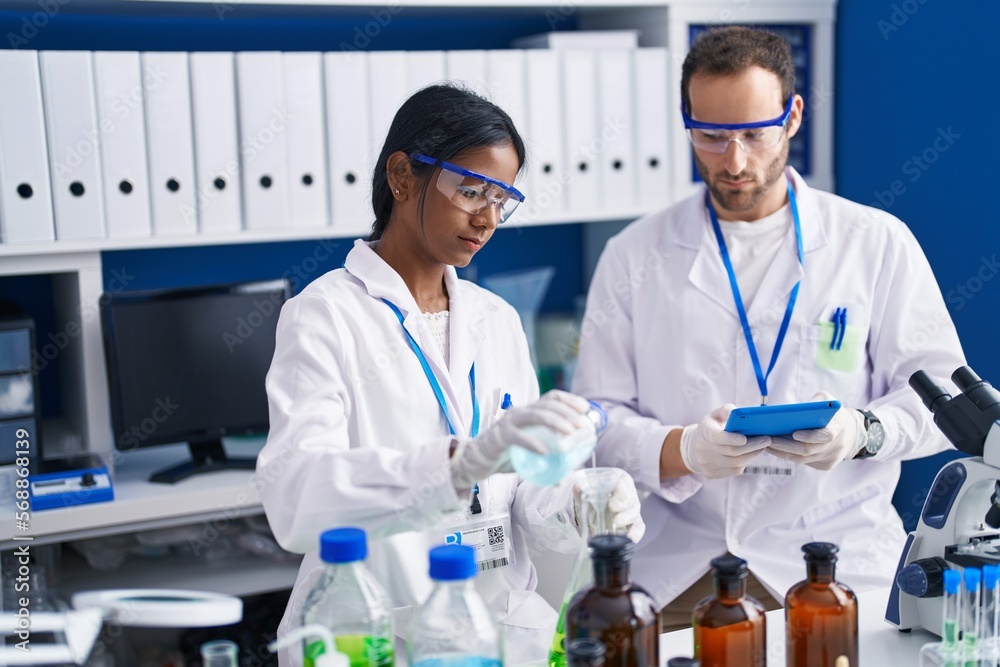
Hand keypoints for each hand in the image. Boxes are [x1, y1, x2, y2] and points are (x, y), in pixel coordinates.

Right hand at [450, 390, 592, 493]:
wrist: (475, 462)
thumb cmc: (503, 456)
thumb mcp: (527, 456)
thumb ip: (544, 463)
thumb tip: (563, 477)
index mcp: (528, 413)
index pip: (551, 398)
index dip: (570, 400)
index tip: (586, 409)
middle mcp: (519, 413)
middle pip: (547, 404)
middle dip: (568, 412)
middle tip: (582, 426)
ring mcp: (508, 423)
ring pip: (535, 414)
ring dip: (556, 421)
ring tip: (570, 433)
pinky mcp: (499, 437)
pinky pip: (518, 437)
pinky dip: (533, 443)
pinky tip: (545, 452)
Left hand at [572, 470, 644, 543]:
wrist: (592, 501)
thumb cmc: (593, 490)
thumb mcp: (586, 486)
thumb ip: (582, 486)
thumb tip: (578, 486)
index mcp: (620, 480)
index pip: (625, 483)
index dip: (621, 494)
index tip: (612, 505)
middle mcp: (628, 493)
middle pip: (631, 500)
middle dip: (622, 509)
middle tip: (614, 517)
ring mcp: (631, 508)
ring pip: (635, 513)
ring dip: (626, 520)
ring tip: (615, 524)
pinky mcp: (632, 521)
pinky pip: (638, 527)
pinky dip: (636, 533)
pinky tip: (630, 538)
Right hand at [679, 404, 770, 478]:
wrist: (696, 446)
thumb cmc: (713, 427)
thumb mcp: (717, 414)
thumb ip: (728, 411)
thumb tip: (740, 413)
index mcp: (704, 431)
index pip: (716, 436)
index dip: (731, 439)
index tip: (745, 438)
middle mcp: (702, 449)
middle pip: (731, 452)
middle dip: (752, 446)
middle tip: (767, 440)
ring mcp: (706, 464)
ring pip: (735, 463)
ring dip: (752, 455)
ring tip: (762, 447)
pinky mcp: (711, 474)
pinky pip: (734, 470)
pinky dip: (746, 462)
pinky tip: (751, 454)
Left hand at [768, 391, 865, 470]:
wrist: (850, 431)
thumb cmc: (833, 412)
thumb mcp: (826, 400)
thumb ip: (813, 403)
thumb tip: (790, 411)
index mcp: (838, 428)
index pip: (826, 435)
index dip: (810, 436)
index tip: (795, 433)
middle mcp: (836, 446)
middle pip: (808, 450)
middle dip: (787, 446)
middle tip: (769, 440)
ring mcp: (830, 458)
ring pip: (803, 459)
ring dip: (783, 452)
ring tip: (767, 444)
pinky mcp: (825, 465)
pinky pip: (804, 462)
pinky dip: (788, 456)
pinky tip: (775, 449)